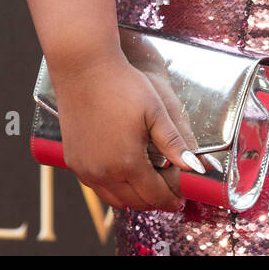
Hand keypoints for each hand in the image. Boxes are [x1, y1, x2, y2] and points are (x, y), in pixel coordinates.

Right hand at [52, 47, 213, 210]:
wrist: (84, 68)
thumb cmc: (122, 85)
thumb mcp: (155, 111)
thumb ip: (175, 143)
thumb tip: (195, 168)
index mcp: (127, 162)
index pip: (154, 195)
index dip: (171, 199)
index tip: (180, 199)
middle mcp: (103, 172)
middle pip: (135, 201)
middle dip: (154, 200)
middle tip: (168, 192)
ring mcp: (85, 169)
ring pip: (114, 199)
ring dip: (133, 197)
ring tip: (148, 186)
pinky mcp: (73, 160)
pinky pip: (96, 186)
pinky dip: (113, 188)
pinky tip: (123, 175)